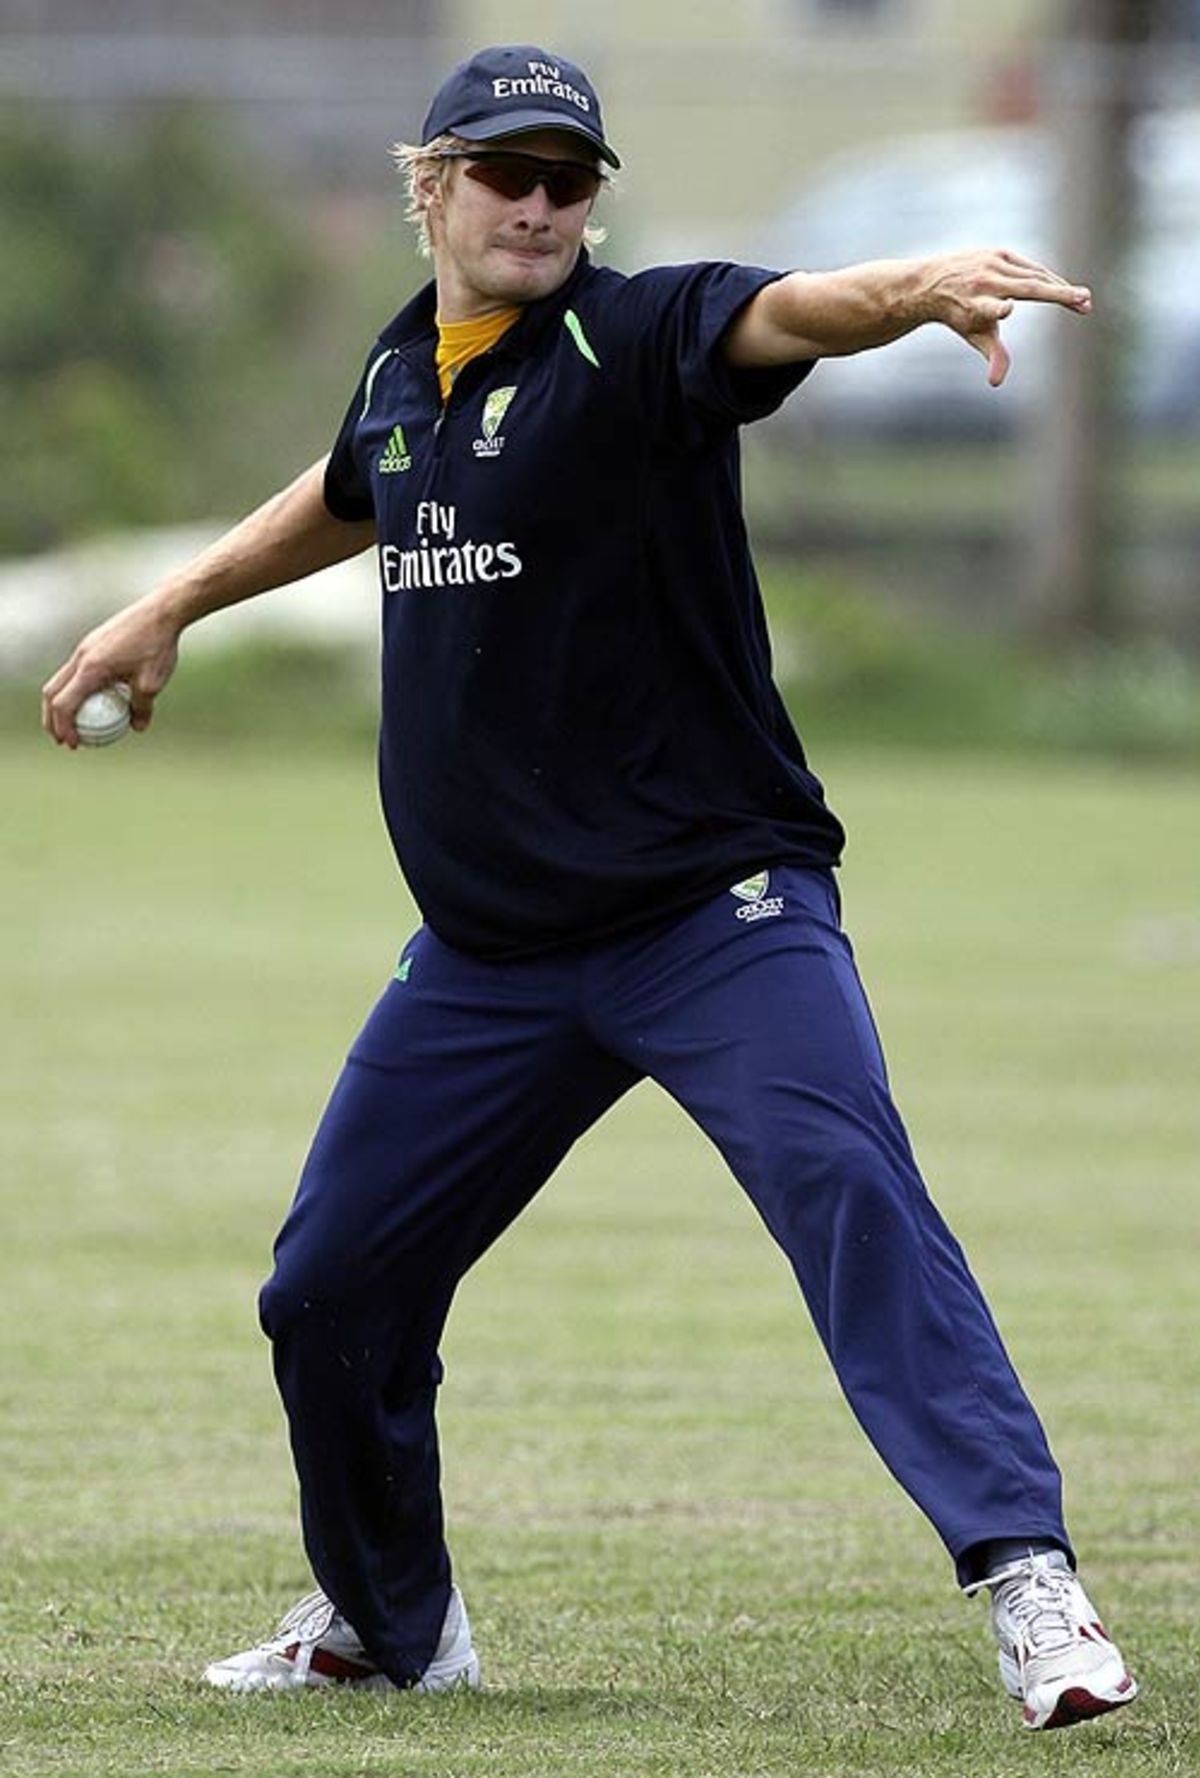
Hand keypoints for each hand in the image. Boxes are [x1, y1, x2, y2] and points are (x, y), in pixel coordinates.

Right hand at [41, 594, 181, 747]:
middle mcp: (81, 657)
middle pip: (52, 692)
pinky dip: (74, 689)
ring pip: (61, 680)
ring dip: (60, 703)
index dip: (64, 728)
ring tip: (71, 723)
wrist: (161, 612)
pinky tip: (91, 700)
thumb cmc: (157, 647)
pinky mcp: (92, 643)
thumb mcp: (153, 683)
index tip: (73, 744)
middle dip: (52, 719)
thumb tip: (137, 728)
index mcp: (91, 669)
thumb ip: (141, 708)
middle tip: (62, 739)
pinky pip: (74, 671)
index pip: (64, 704)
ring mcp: (84, 648)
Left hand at [920, 248, 1091, 385]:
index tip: (1006, 309)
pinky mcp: (999, 252)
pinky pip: (1030, 267)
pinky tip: (1063, 288)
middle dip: (1058, 294)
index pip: (988, 309)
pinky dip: (1048, 278)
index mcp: (976, 306)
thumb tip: (996, 383)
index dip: (997, 310)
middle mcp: (985, 282)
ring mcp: (992, 263)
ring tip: (1082, 301)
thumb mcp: (974, 335)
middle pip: (1028, 287)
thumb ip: (993, 355)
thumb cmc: (959, 314)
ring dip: (1060, 287)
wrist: (933, 282)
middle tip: (1085, 303)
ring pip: (1034, 275)